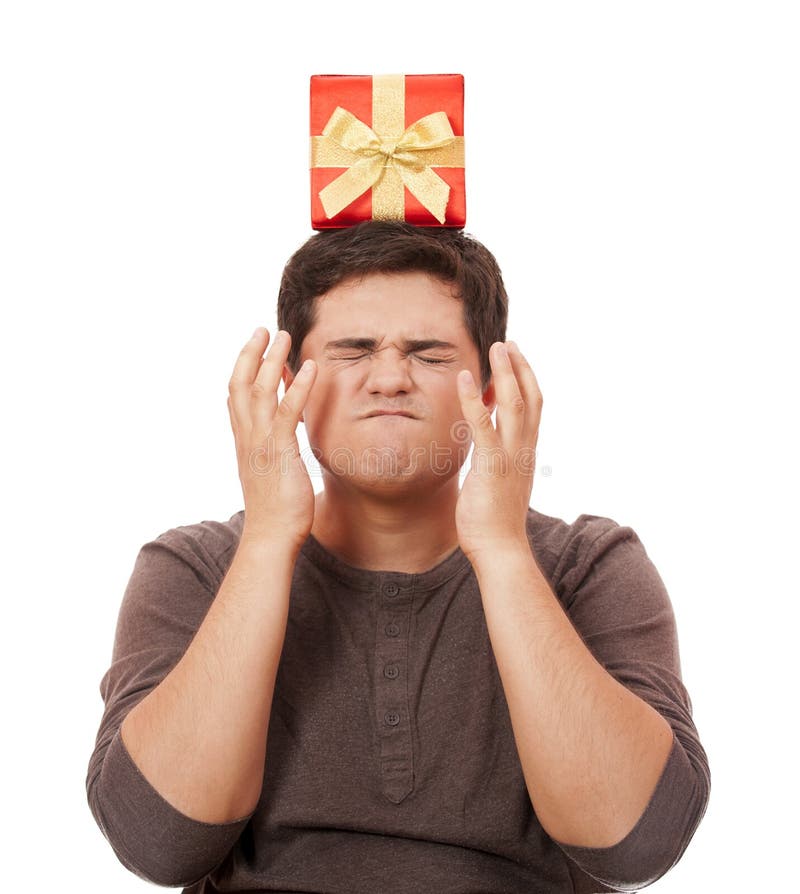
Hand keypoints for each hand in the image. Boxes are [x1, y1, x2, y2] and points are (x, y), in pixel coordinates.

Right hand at [227, 328, 317, 550]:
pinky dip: (298, 387)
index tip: (254, 346)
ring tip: (285, 335)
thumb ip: (272, 451)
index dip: (243, 368)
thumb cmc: (276, 511)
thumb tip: (281, 439)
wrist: (270, 538)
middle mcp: (247, 437)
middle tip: (265, 328)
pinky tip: (309, 367)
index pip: (236, 396)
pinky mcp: (279, 452)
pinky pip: (288, 412)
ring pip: (260, 391)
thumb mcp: (271, 473)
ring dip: (272, 359)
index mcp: (245, 441)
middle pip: (241, 384)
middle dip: (251, 353)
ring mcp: (260, 443)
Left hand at [455, 341, 541, 564]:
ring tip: (496, 347)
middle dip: (519, 368)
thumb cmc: (495, 523)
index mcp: (526, 453)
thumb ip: (497, 460)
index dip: (526, 380)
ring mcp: (511, 456)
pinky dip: (475, 399)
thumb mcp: (499, 483)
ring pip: (514, 404)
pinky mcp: (492, 465)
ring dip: (505, 372)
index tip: (515, 360)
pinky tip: (466, 378)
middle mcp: (524, 450)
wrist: (501, 550)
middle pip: (530, 398)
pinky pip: (483, 425)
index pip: (533, 408)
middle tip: (507, 343)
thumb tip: (487, 445)